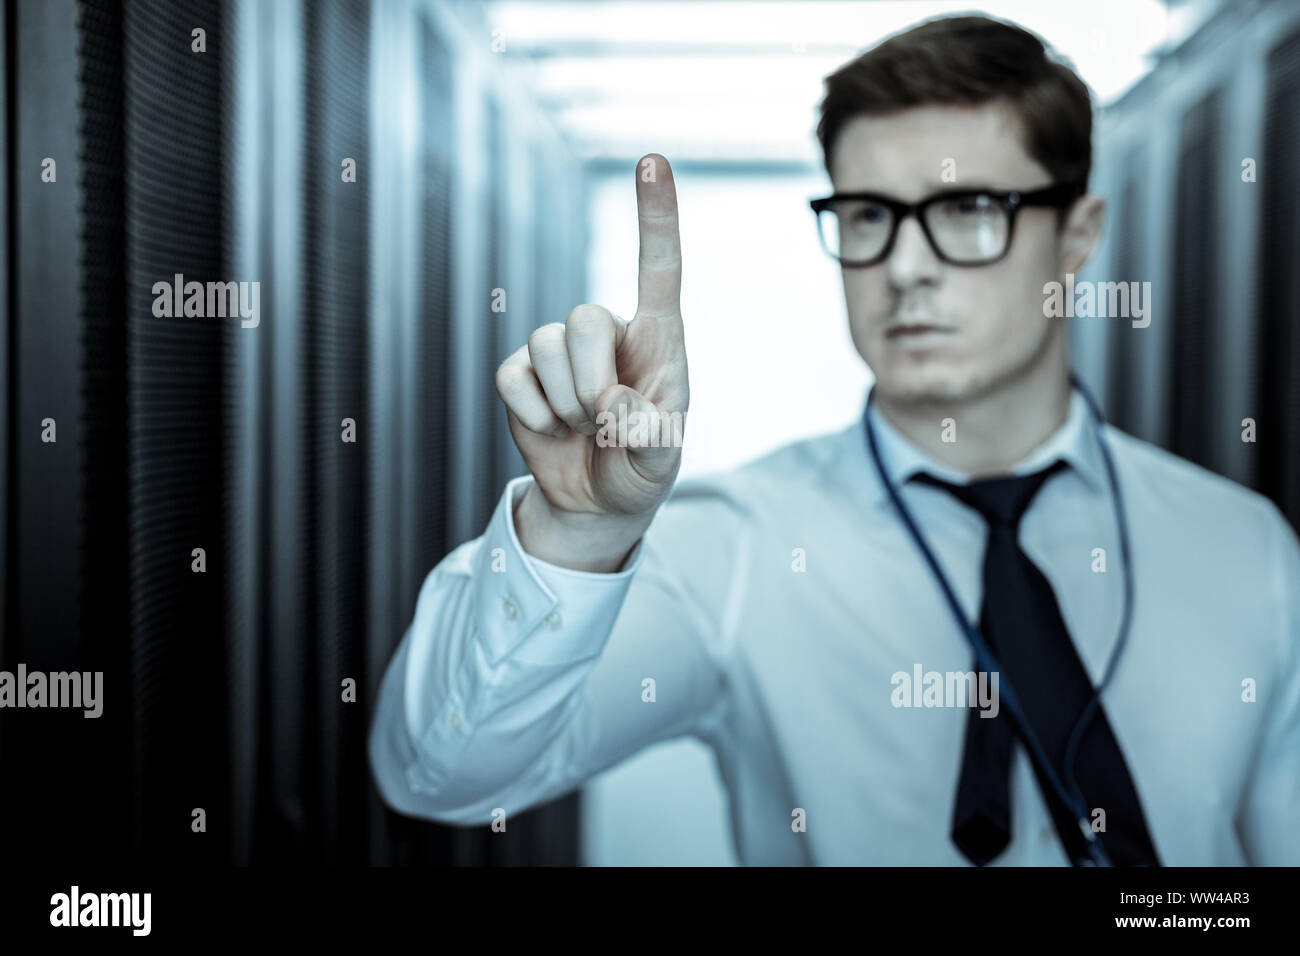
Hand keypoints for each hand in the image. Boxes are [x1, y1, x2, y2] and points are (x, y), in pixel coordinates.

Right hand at [495, 153, 688, 529]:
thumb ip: (649, 433)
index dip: (654, 215)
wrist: (597, 502)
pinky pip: (512, 378)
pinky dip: (532, 416)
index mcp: (658, 338)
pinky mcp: (521, 372)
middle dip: (589, 384)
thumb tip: (612, 400)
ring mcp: (559, 350)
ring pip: (544, 345)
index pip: (659, 268)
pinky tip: (553, 430)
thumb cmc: (640, 468)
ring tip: (584, 429)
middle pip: (583, 319)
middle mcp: (608, 332)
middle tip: (604, 423)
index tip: (651, 159)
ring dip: (565, 406)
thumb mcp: (661, 460)